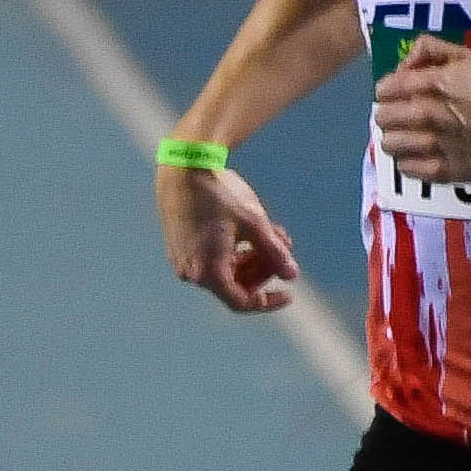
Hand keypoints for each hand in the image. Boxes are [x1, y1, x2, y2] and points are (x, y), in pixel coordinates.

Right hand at [158, 160, 300, 313]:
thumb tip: (291, 275)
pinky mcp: (179, 245)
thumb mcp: (255, 223)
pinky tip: (249, 231)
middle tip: (283, 250)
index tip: (288, 294)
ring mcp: (182, 259)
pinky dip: (233, 250)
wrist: (183, 168)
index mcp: (208, 271)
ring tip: (273, 234)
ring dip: (251, 258)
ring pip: (224, 270)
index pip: (241, 302)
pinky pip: (210, 258)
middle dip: (262, 270)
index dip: (267, 302)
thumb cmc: (220, 194)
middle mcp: (191, 272)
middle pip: (234, 285)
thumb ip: (275, 252)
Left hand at [367, 35, 470, 187]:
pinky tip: (421, 155)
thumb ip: (431, 50)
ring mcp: (431, 145)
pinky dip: (409, 161)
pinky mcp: (438, 170)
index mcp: (434, 83)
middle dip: (390, 114)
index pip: (384, 89)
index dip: (388, 91)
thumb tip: (403, 63)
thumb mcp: (467, 58)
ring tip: (410, 137)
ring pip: (388, 143)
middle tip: (403, 117)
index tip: (398, 95)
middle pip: (382, 117)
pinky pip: (404, 167)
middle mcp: (428, 113)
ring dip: (396, 139)